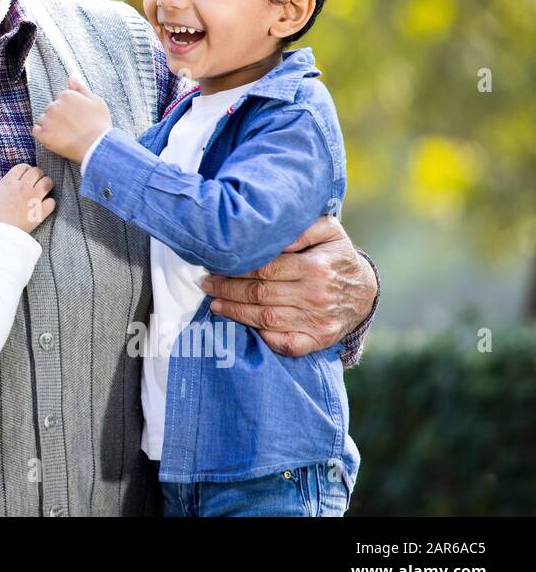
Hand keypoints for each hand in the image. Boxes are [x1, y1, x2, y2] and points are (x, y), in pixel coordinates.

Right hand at [0, 163, 55, 231]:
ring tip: (42, 188)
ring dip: (46, 183)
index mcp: (9, 182)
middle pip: (37, 172)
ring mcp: (33, 200)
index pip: (23, 167)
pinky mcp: (40, 213)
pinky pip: (52, 202)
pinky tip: (44, 204)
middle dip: (36, 173)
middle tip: (33, 180)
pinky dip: (49, 202)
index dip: (24, 168)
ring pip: (47, 183)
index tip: (23, 174)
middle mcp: (24, 188)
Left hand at [32, 75, 112, 162]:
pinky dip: (43, 134)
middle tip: (71, 128)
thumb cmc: (99, 124)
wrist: (97, 146)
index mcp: (66, 95)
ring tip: (64, 134)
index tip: (76, 118)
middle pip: (50, 109)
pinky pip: (36, 131)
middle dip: (58, 117)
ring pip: (42, 119)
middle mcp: (54, 105)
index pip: (60, 100)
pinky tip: (55, 138)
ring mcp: (48, 120)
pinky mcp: (43, 134)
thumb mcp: (95, 101)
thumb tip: (71, 76)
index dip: (68, 110)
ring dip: (49, 125)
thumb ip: (80, 88)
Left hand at [200, 215, 377, 357]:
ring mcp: (317, 322)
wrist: (365, 292)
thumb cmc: (337, 256)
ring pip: (265, 319)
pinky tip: (242, 326)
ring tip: (214, 304)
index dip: (236, 269)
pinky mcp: (317, 341)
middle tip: (206, 284)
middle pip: (260, 294)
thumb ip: (301, 228)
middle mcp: (315, 296)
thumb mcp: (328, 231)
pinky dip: (261, 337)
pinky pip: (284, 343)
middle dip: (227, 289)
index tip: (216, 266)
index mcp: (315, 267)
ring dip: (235, 312)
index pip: (265, 269)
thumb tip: (274, 236)